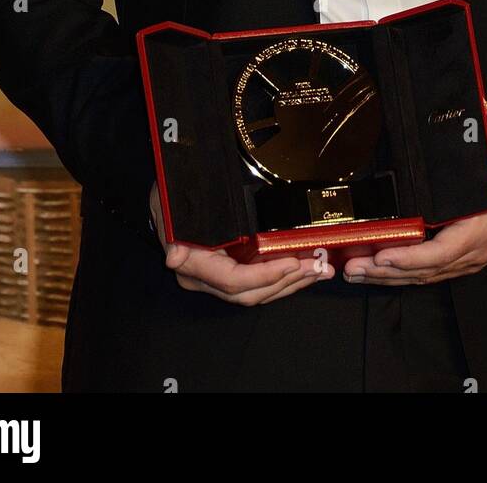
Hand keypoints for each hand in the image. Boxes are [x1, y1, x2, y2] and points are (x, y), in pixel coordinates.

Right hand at [149, 181, 334, 304]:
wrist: (167, 196)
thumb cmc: (172, 194)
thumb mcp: (171, 203)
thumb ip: (176, 230)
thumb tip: (174, 258)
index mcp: (191, 264)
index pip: (233, 281)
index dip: (264, 276)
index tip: (291, 263)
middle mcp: (203, 279)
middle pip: (250, 293)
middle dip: (287, 282)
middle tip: (318, 268)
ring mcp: (216, 279)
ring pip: (258, 293)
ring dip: (291, 284)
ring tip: (319, 271)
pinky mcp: (229, 272)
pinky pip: (258, 284)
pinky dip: (283, 279)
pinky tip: (304, 270)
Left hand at [341, 138, 486, 285]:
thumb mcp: (485, 160)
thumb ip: (454, 157)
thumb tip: (423, 142)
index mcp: (479, 229)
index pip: (441, 251)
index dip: (410, 257)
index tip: (383, 254)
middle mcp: (472, 252)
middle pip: (425, 271)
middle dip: (385, 272)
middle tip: (352, 268)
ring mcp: (467, 261)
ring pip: (423, 277)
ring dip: (387, 277)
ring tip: (354, 273)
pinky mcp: (460, 262)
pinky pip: (428, 273)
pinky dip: (401, 274)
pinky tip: (377, 271)